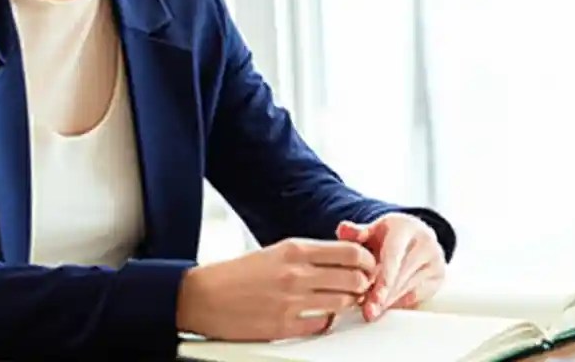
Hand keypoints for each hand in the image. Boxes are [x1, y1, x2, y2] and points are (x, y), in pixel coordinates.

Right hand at [176, 237, 375, 340]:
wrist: (204, 296)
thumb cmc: (239, 273)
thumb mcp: (277, 251)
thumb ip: (310, 254)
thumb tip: (343, 259)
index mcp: (295, 249)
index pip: (350, 252)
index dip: (367, 261)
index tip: (369, 266)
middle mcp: (296, 273)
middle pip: (353, 278)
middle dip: (364, 284)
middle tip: (363, 287)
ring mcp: (291, 301)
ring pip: (342, 302)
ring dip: (349, 304)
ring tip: (345, 302)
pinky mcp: (283, 326)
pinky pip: (322, 326)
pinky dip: (327, 322)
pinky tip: (322, 317)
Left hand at [336, 213, 445, 321]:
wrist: (415, 234)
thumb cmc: (389, 235)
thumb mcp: (372, 230)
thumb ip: (356, 232)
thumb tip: (343, 229)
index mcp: (406, 227)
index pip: (394, 256)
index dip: (382, 280)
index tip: (370, 300)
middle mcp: (425, 241)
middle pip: (401, 277)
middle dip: (381, 296)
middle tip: (366, 310)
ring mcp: (435, 259)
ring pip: (408, 289)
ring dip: (388, 301)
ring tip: (371, 307)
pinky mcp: (439, 275)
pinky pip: (417, 296)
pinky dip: (399, 303)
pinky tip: (386, 303)